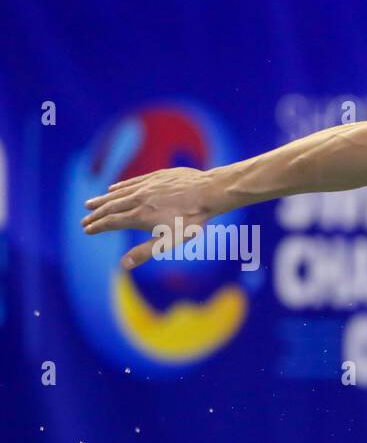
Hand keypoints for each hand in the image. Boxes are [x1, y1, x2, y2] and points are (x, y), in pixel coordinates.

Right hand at [81, 166, 222, 268]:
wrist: (207, 192)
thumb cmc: (191, 220)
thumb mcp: (170, 241)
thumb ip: (145, 252)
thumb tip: (124, 265)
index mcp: (140, 217)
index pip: (111, 223)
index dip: (97, 227)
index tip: (87, 230)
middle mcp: (138, 199)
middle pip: (111, 208)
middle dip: (96, 215)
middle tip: (84, 221)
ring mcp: (146, 186)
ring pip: (118, 194)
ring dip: (102, 200)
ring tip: (89, 204)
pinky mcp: (154, 177)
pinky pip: (131, 183)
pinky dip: (119, 187)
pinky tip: (112, 189)